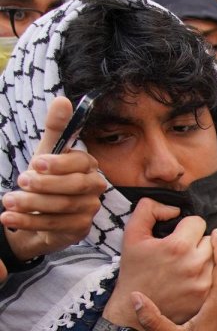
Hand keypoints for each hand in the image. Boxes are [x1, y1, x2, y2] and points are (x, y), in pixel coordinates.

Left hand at [1, 96, 107, 259]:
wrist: (36, 213)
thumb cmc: (44, 179)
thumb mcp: (46, 152)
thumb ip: (56, 128)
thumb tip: (63, 100)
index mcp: (88, 167)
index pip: (82, 163)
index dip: (60, 164)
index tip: (36, 163)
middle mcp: (94, 188)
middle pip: (76, 187)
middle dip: (46, 185)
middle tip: (21, 180)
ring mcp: (89, 210)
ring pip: (64, 207)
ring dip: (32, 204)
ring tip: (8, 201)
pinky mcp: (79, 229)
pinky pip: (56, 226)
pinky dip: (29, 222)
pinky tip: (10, 216)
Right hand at [107, 200, 213, 326]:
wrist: (134, 315)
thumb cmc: (134, 273)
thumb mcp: (131, 237)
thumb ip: (148, 211)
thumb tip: (173, 209)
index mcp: (178, 247)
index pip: (198, 222)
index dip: (187, 227)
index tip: (178, 238)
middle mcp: (197, 264)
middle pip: (212, 240)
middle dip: (199, 244)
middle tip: (184, 254)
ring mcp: (208, 283)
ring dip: (210, 259)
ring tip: (192, 267)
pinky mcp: (213, 299)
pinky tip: (201, 279)